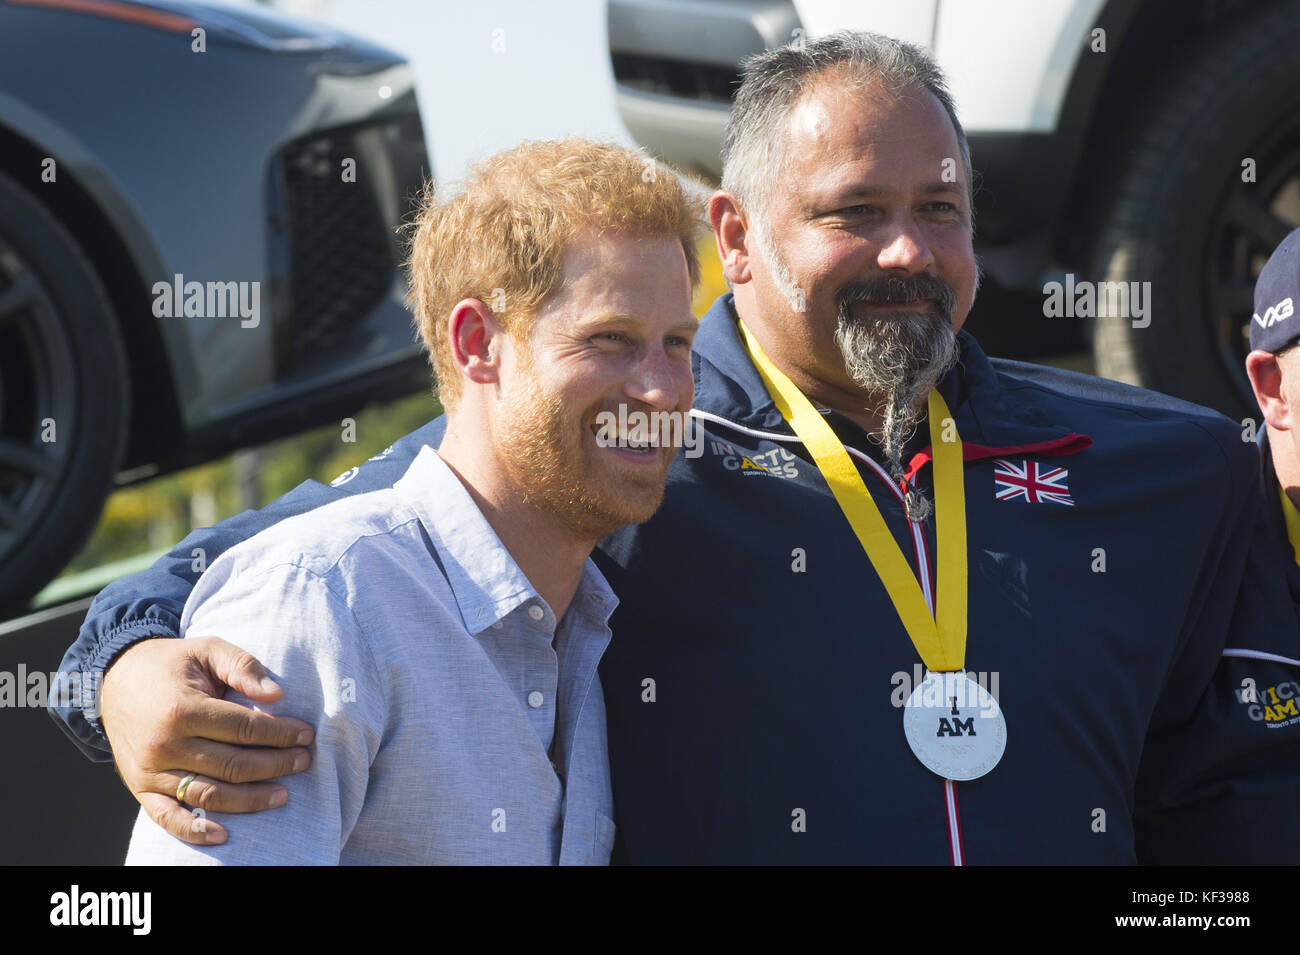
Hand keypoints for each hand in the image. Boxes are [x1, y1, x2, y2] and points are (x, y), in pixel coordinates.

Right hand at [100, 635, 314, 844]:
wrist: (115, 678)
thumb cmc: (171, 663)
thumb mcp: (207, 648)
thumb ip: (243, 666)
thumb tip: (277, 695)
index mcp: (182, 709)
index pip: (244, 729)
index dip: (280, 734)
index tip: (306, 735)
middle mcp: (165, 745)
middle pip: (233, 765)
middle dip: (275, 765)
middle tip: (303, 761)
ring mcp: (150, 771)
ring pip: (209, 795)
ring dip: (251, 799)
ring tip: (283, 794)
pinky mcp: (139, 787)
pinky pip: (167, 817)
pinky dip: (195, 830)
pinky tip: (225, 835)